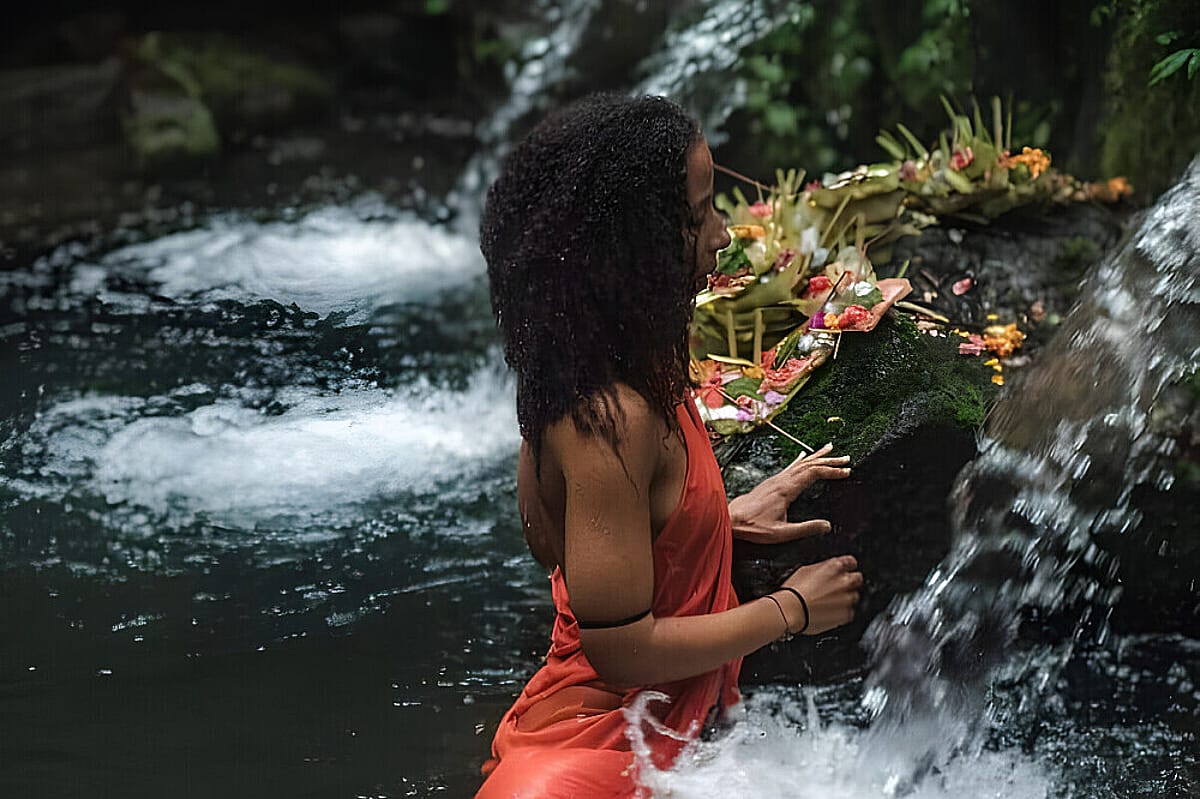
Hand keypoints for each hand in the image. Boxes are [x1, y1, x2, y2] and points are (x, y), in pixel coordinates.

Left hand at [728, 443, 850, 543]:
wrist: (731, 518)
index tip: (846, 472)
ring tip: (830, 450)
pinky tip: (804, 455)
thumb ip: (805, 529)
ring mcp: (776, 479)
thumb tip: (827, 526)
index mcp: (786, 489)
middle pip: (810, 465)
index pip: (814, 473)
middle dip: (829, 461)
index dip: (832, 471)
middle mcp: (781, 480)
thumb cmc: (753, 526)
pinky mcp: (771, 482)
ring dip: (817, 457)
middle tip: (847, 460)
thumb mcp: (782, 533)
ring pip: (800, 463)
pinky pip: (790, 467)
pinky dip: (801, 460)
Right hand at [779, 555, 861, 634]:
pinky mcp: (846, 615)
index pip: (851, 562)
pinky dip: (841, 613)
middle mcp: (845, 581)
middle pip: (857, 579)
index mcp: (835, 566)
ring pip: (853, 597)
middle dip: (849, 583)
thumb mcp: (805, 570)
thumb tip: (825, 571)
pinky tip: (828, 612)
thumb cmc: (793, 590)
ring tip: (828, 603)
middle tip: (836, 588)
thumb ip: (822, 569)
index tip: (842, 571)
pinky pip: (849, 613)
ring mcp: (847, 599)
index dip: (846, 567)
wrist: (790, 610)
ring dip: (845, 599)